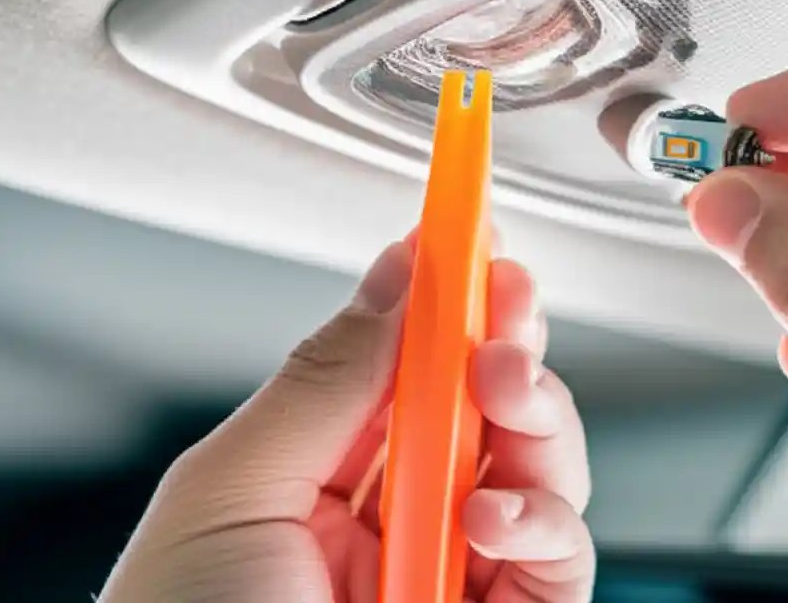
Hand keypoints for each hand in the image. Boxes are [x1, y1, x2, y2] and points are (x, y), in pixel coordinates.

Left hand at [98, 238, 593, 601]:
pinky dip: (544, 529)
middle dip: (506, 346)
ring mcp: (450, 581)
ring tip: (504, 404)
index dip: (444, 290)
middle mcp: (390, 524)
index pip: (399, 363)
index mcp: (313, 477)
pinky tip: (496, 522)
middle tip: (506, 311)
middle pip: (481, 408)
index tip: (472, 220)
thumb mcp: (230, 495)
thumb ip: (326, 380)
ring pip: (540, 474)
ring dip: (537, 425)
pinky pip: (557, 565)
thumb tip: (396, 270)